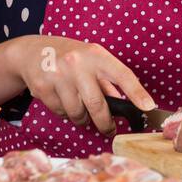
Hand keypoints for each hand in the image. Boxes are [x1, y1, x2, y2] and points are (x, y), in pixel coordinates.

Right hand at [9, 35, 155, 135]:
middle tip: (109, 130)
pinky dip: (64, 112)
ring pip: (77, 113)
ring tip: (80, 108)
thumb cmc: (71, 57)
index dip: (137, 92)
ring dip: (82, 118)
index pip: (122, 75)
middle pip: (97, 104)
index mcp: (96, 55)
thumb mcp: (92, 60)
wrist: (33, 51)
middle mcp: (78, 64)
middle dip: (105, 123)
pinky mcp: (42, 87)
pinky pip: (60, 112)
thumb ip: (107, 81)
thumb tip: (124, 105)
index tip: (148, 107)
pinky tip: (62, 99)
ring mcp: (58, 75)